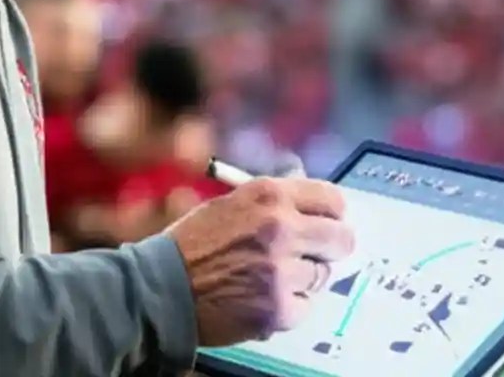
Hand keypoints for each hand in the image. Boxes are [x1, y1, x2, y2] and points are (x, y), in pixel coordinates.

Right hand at [167, 177, 355, 345]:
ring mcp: (282, 271)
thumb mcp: (231, 203)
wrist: (163, 286)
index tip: (329, 222)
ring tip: (272, 278)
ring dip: (303, 278)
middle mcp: (282, 228)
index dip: (333, 213)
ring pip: (321, 275)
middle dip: (330, 246)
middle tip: (315, 253)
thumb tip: (310, 201)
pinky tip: (263, 298)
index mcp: (270, 196)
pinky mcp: (279, 308)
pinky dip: (289, 304)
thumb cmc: (193, 242)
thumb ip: (273, 202)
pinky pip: (305, 305)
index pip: (331, 199)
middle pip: (340, 238)